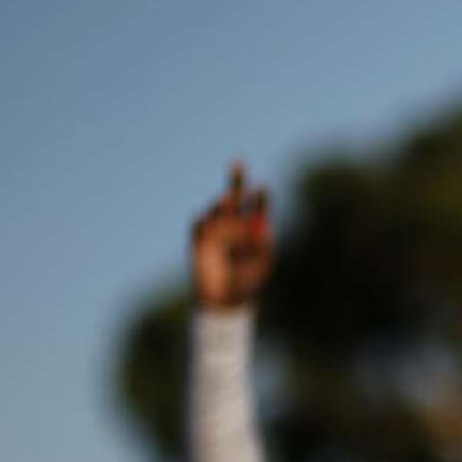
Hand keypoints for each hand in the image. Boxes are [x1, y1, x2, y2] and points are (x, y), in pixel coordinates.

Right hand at [191, 162, 272, 310]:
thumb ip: (263, 243)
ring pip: (218, 209)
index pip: (258, 206)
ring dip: (224, 211)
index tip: (262, 187)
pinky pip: (199, 222)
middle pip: (235, 197)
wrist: (226, 301)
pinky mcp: (198, 238)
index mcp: (254, 229)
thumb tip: (262, 222)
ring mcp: (216, 230)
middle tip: (238, 160)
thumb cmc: (249, 282)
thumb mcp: (262, 262)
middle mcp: (234, 225)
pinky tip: (209, 223)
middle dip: (236, 180)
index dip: (260, 197)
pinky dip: (205, 221)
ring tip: (228, 214)